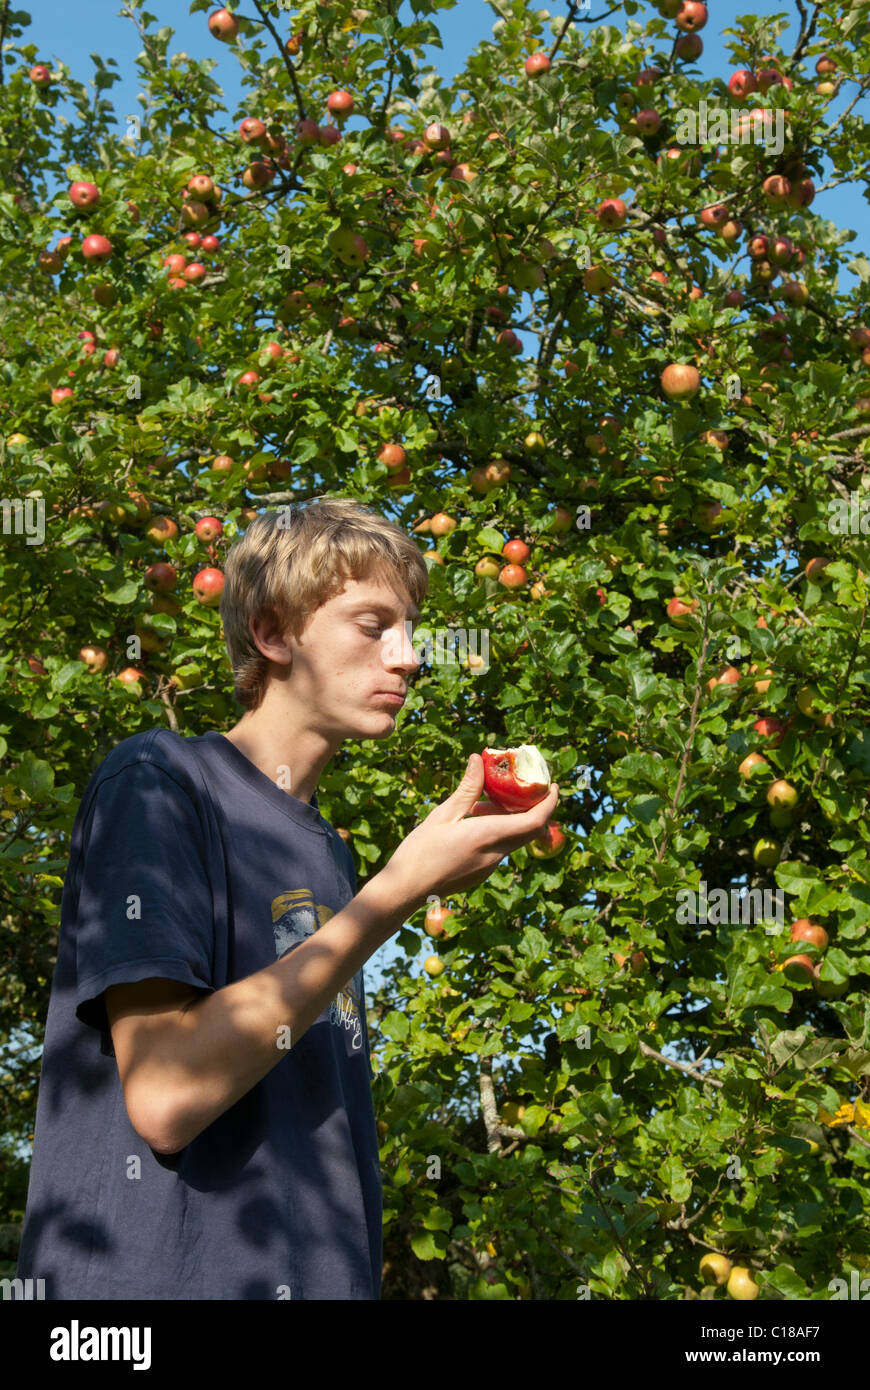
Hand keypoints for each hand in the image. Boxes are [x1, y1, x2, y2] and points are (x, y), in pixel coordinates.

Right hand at [381, 753, 559, 907]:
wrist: (406, 889)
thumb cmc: (421, 850)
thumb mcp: (443, 814)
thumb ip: (467, 789)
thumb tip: (478, 760)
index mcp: (489, 835)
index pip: (535, 821)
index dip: (549, 803)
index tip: (553, 785)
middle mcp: (496, 853)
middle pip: (529, 829)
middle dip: (534, 807)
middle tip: (526, 786)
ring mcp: (490, 866)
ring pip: (513, 837)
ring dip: (509, 817)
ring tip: (485, 801)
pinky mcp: (482, 872)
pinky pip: (500, 847)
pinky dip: (497, 830)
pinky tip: (473, 820)